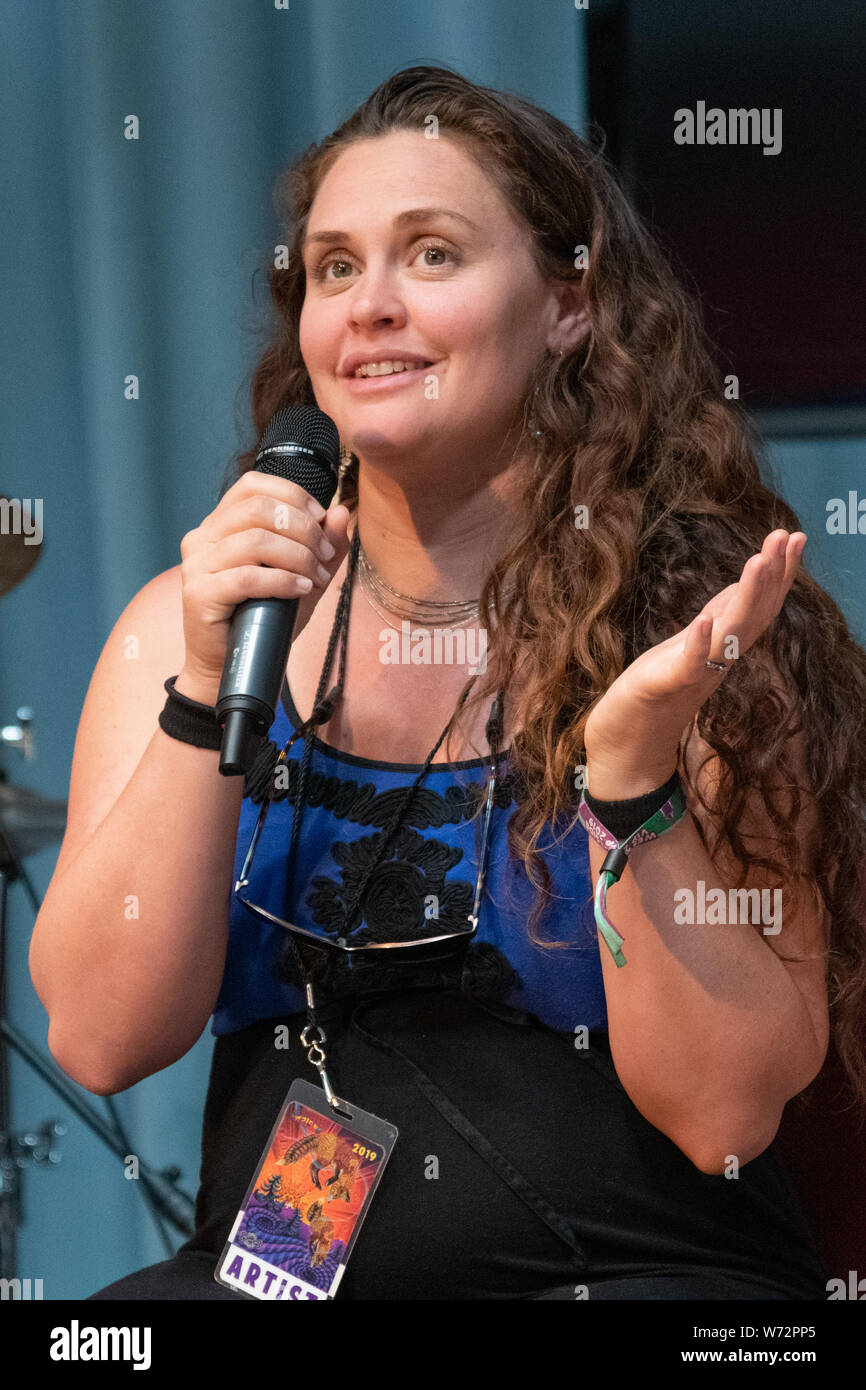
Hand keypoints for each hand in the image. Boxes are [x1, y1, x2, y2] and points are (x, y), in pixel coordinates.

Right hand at [178, 470, 351, 700]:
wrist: (229, 667)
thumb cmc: (263, 620)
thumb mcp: (302, 577)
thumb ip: (323, 546)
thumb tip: (342, 512)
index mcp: (220, 524)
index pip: (254, 485)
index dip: (293, 496)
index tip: (321, 521)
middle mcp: (202, 537)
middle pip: (259, 508)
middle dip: (303, 529)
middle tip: (324, 556)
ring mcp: (197, 564)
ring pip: (256, 540)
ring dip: (297, 557)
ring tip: (315, 577)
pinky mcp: (199, 593)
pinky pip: (248, 576)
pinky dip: (283, 580)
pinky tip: (301, 590)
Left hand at [584, 529, 805, 797]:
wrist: (632, 740)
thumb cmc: (661, 687)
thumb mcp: (695, 640)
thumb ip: (723, 614)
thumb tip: (750, 581)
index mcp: (725, 645)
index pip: (760, 605)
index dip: (780, 573)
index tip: (794, 537)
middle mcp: (719, 658)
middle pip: (754, 615)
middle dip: (772, 576)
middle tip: (786, 538)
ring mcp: (696, 673)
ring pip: (730, 635)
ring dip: (746, 599)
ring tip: (758, 562)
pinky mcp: (667, 686)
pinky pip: (688, 666)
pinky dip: (699, 644)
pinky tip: (705, 620)